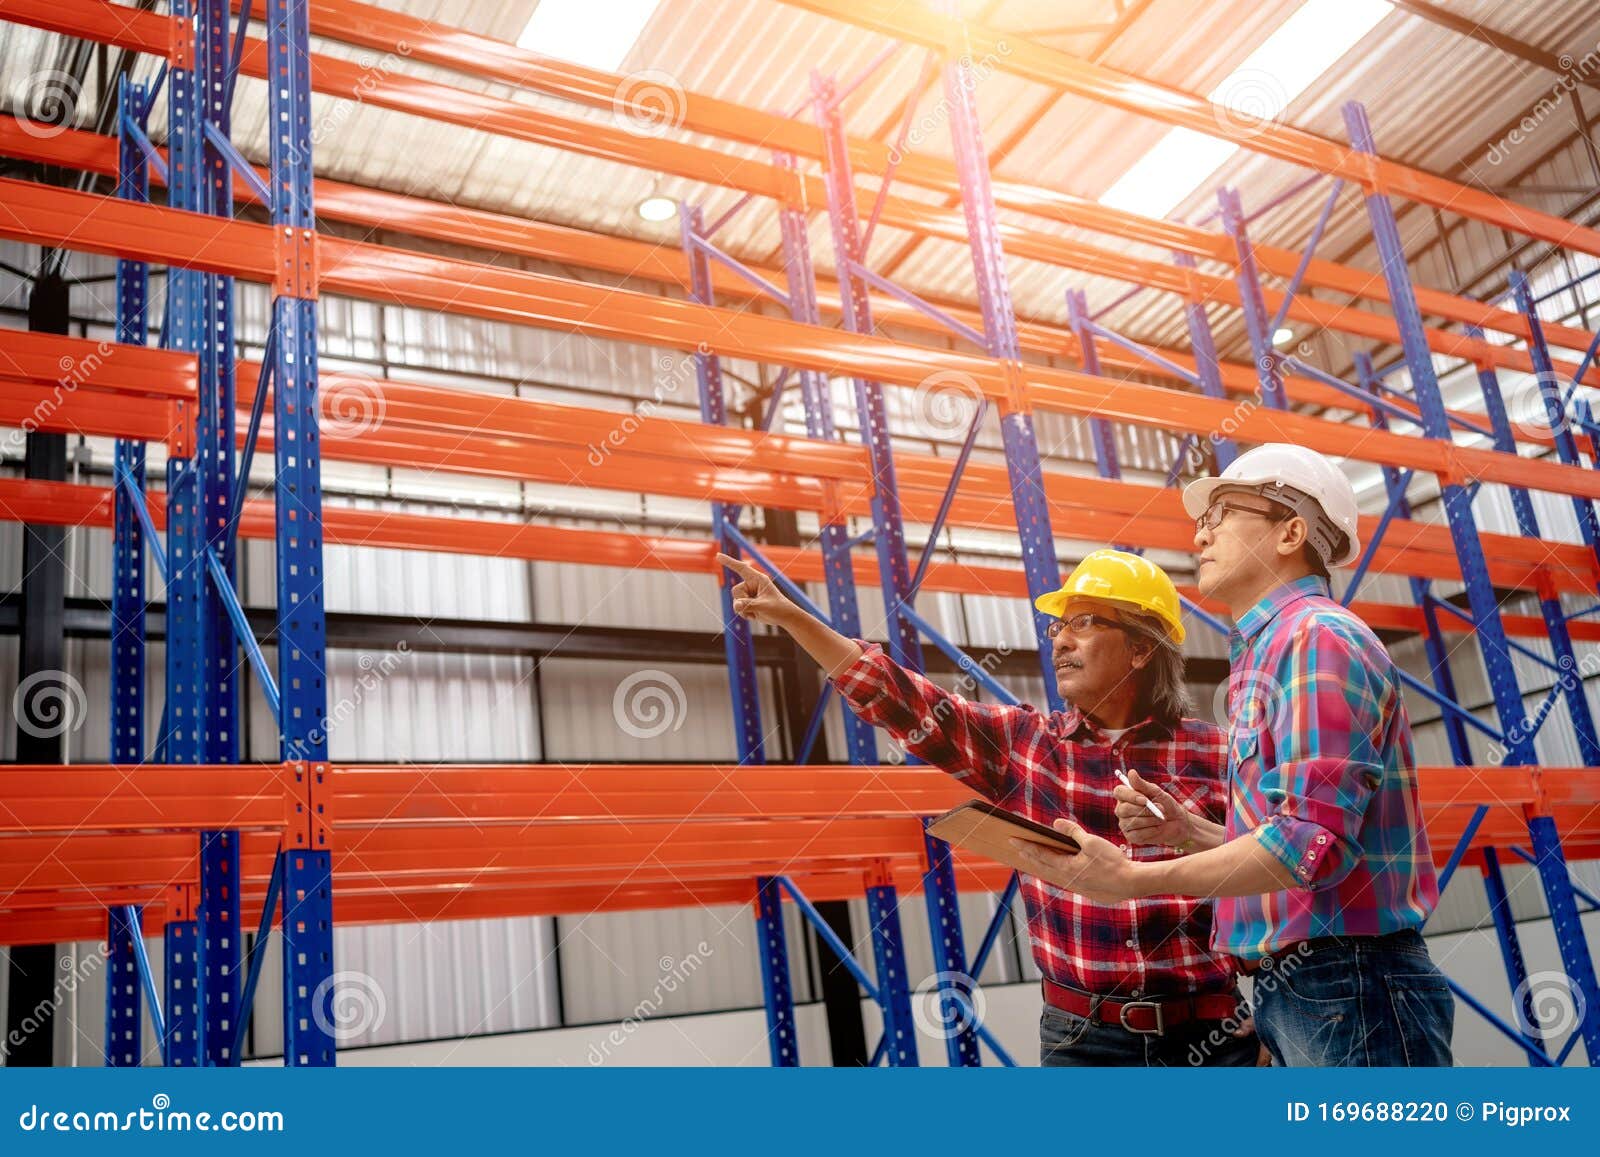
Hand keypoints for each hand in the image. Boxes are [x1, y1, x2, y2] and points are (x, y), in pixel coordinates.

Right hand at [714, 552, 797, 626]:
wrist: (784, 617)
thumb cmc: (778, 608)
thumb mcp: (763, 606)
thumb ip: (748, 605)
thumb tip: (736, 605)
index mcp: (758, 579)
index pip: (741, 568)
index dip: (729, 562)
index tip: (718, 556)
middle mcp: (752, 584)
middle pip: (735, 591)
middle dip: (742, 601)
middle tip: (756, 606)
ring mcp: (749, 594)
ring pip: (735, 601)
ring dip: (744, 609)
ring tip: (757, 612)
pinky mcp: (748, 602)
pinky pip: (738, 608)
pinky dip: (744, 613)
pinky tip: (755, 615)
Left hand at [1007, 819, 1148, 903]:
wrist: (1132, 883)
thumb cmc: (1112, 861)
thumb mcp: (1091, 842)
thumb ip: (1072, 832)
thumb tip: (1056, 824)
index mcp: (1066, 867)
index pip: (1040, 854)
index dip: (1026, 846)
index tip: (1013, 840)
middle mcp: (1068, 879)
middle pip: (1044, 865)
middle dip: (1030, 856)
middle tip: (1018, 849)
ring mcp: (1077, 887)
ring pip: (1055, 874)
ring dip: (1044, 865)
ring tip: (1034, 858)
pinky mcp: (1088, 891)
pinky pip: (1067, 879)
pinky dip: (1058, 872)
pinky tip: (1059, 869)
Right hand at [1114, 769, 1193, 848]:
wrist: (1178, 823)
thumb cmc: (1167, 805)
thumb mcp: (1157, 792)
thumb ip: (1143, 784)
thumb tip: (1131, 772)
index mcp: (1126, 795)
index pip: (1118, 792)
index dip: (1130, 796)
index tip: (1145, 799)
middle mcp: (1122, 809)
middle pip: (1123, 809)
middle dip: (1144, 810)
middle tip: (1160, 809)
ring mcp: (1125, 824)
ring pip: (1132, 822)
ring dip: (1151, 820)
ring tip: (1161, 818)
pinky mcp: (1131, 836)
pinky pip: (1138, 834)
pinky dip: (1151, 830)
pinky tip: (1158, 828)